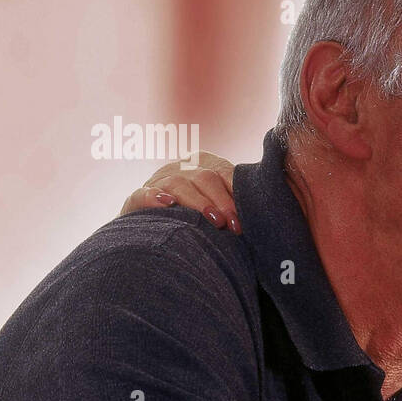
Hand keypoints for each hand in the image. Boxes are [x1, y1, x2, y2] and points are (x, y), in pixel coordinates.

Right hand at [120, 153, 239, 231]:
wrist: (150, 235)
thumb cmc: (196, 221)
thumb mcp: (217, 208)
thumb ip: (235, 206)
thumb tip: (266, 217)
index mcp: (203, 166)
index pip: (224, 173)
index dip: (237, 193)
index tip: (248, 217)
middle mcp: (180, 169)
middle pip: (204, 177)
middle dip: (223, 201)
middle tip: (235, 225)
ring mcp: (157, 182)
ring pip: (179, 184)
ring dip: (198, 202)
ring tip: (214, 220)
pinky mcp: (135, 199)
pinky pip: (141, 194)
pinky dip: (153, 198)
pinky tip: (167, 204)